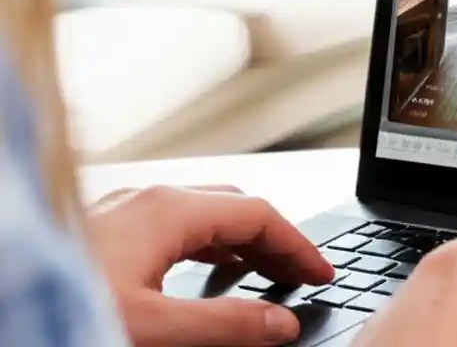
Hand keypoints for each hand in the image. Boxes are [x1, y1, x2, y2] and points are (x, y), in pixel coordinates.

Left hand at [88, 185, 334, 345]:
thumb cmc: (63, 308)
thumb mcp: (154, 328)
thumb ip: (224, 325)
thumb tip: (281, 324)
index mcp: (167, 210)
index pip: (259, 216)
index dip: (298, 246)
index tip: (322, 274)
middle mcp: (147, 199)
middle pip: (234, 209)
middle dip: (275, 241)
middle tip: (300, 276)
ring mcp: (122, 210)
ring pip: (202, 215)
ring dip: (242, 242)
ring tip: (264, 274)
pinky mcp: (101, 229)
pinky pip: (173, 224)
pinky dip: (208, 244)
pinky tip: (207, 267)